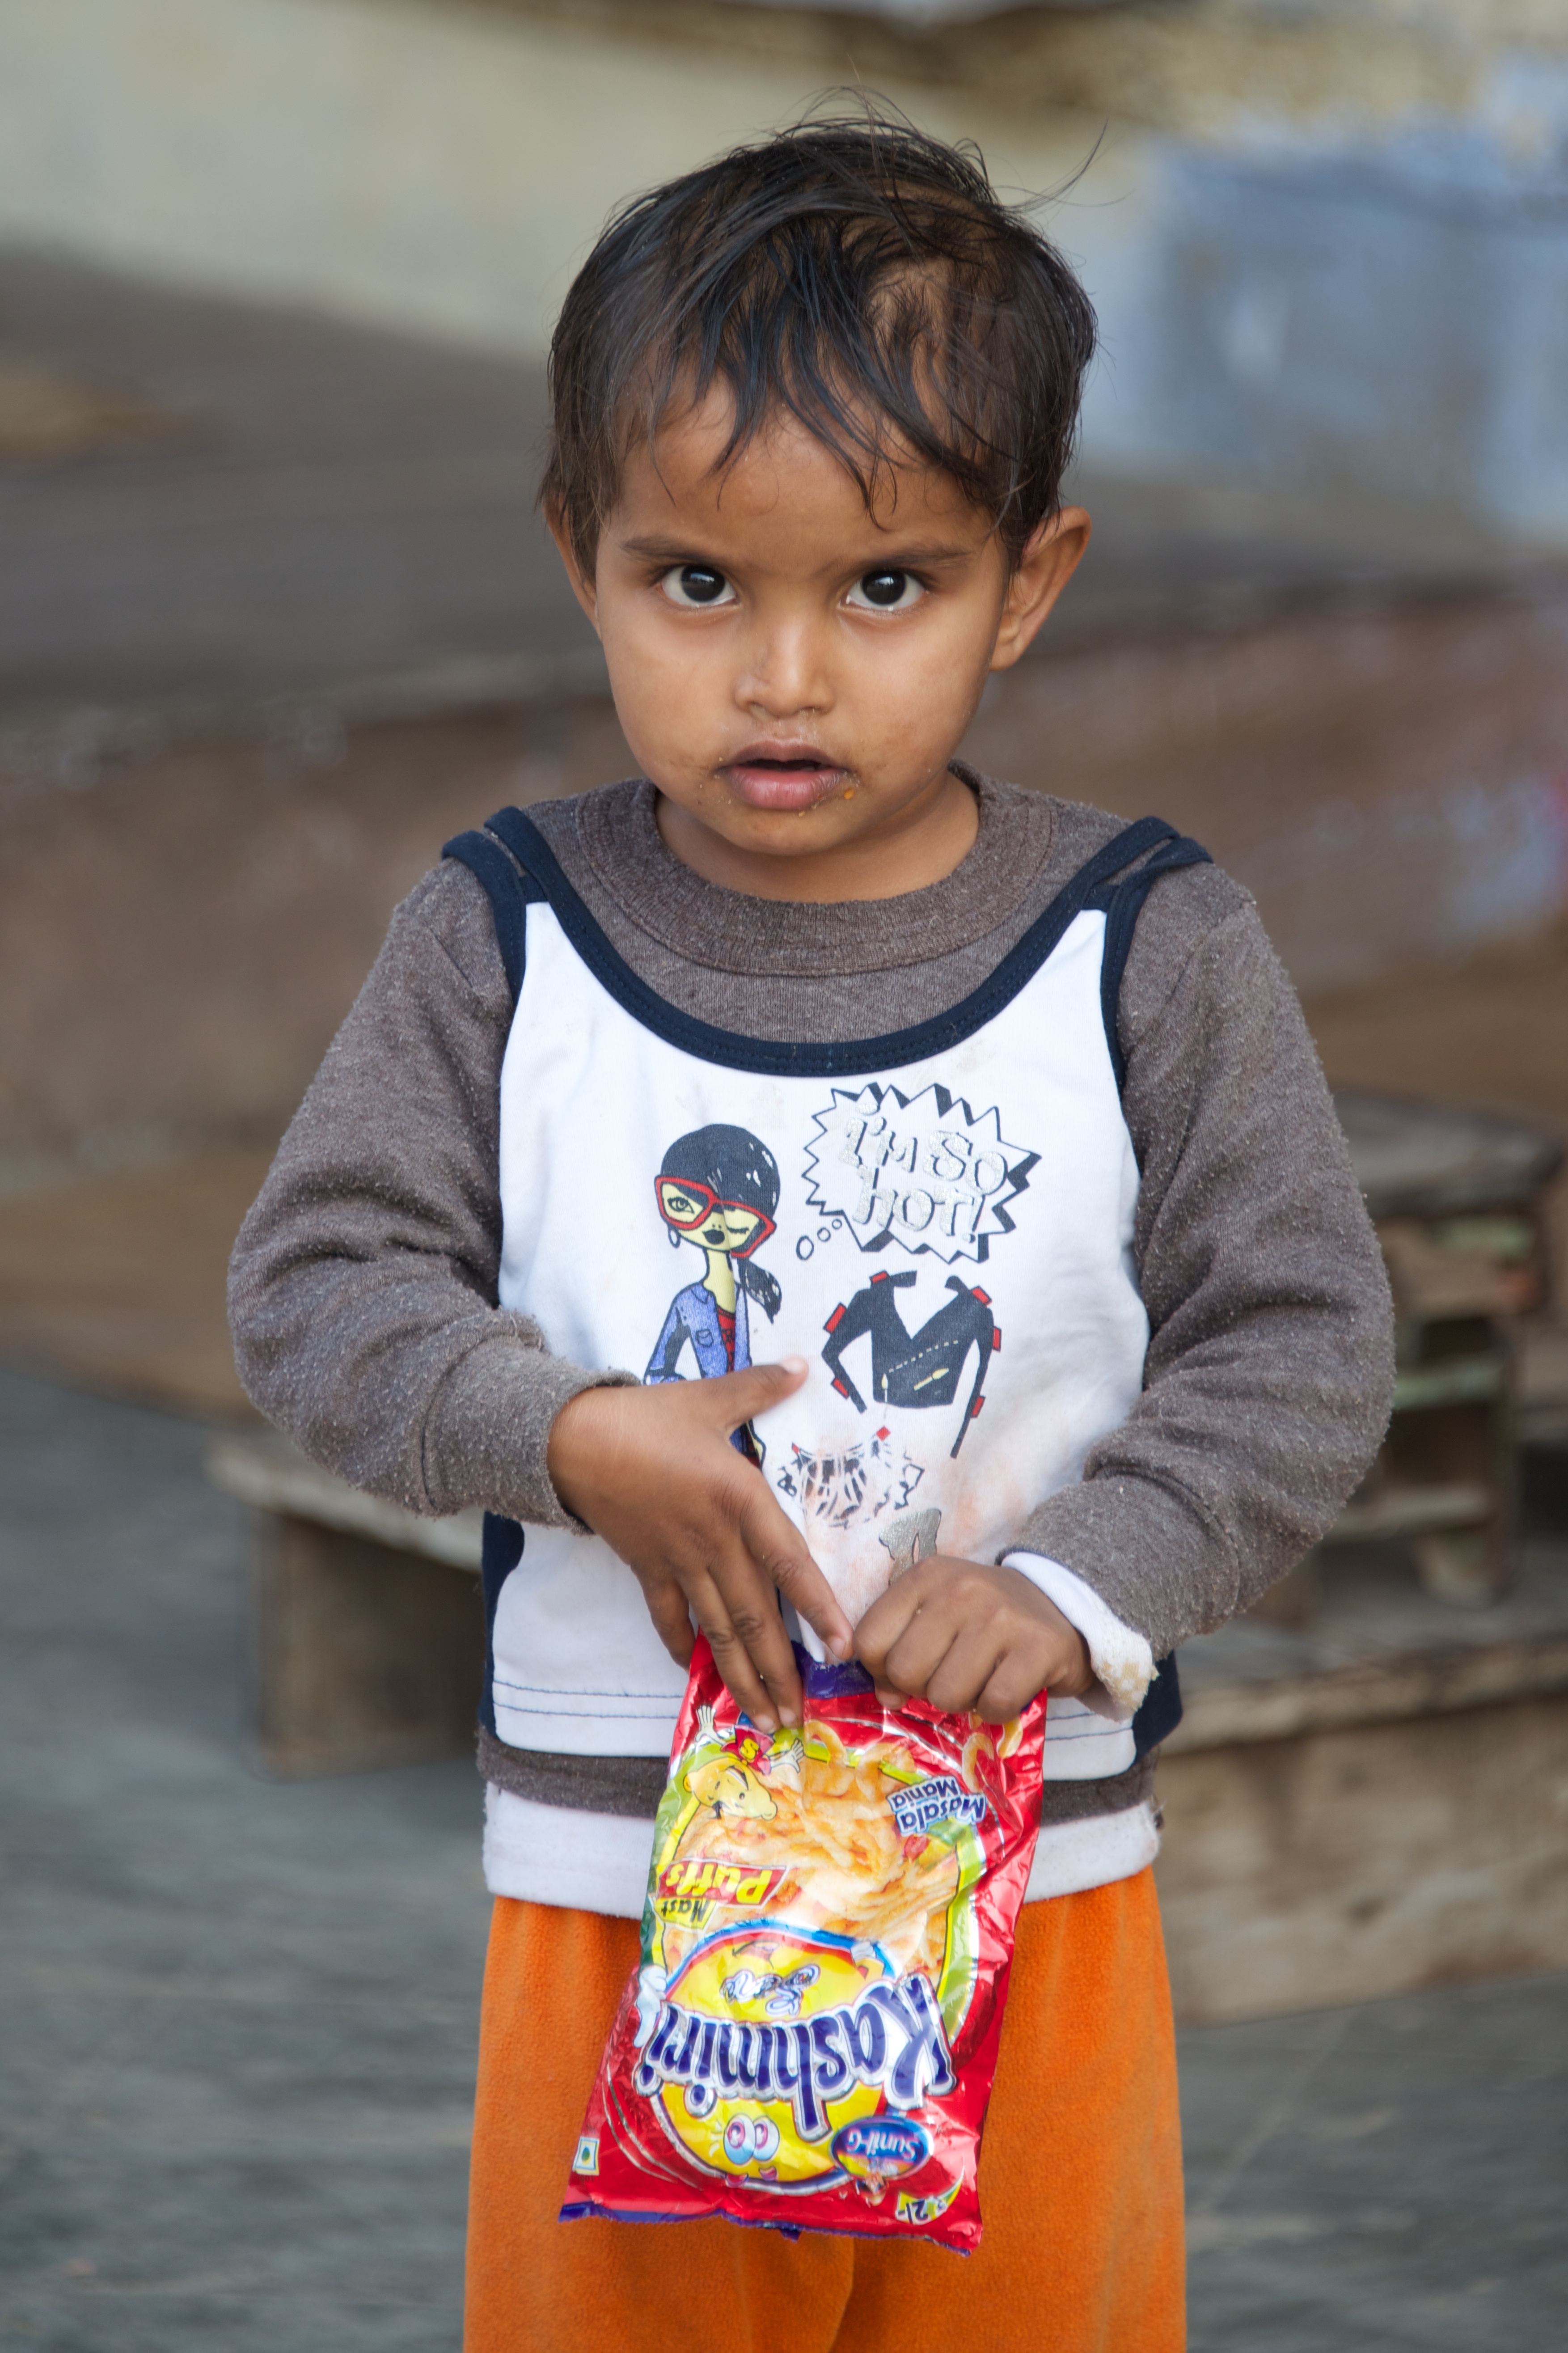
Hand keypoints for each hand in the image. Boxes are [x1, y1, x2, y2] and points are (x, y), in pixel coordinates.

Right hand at [546, 1358, 852, 1733]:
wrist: (573, 1439)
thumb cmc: (648, 1416)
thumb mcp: (709, 1397)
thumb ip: (759, 1387)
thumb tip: (802, 1364)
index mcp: (739, 1499)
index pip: (790, 1561)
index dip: (818, 1606)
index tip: (843, 1647)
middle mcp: (714, 1540)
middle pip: (755, 1615)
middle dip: (779, 1670)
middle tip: (800, 1719)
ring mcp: (678, 1560)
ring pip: (717, 1629)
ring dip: (741, 1675)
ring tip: (762, 1717)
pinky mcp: (646, 1568)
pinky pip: (668, 1617)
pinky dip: (680, 1645)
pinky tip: (693, 1671)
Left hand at [854, 1555, 1093, 1722]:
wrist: (1059, 1604)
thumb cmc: (982, 1618)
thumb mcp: (934, 1616)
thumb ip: (897, 1651)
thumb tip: (887, 1698)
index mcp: (926, 1576)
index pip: (869, 1641)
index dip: (882, 1670)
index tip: (910, 1668)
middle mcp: (961, 1589)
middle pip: (905, 1670)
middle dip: (922, 1688)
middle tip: (949, 1676)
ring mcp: (1002, 1616)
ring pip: (947, 1693)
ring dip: (961, 1701)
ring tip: (978, 1681)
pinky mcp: (1039, 1647)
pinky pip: (994, 1703)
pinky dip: (996, 1710)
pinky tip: (1005, 1690)